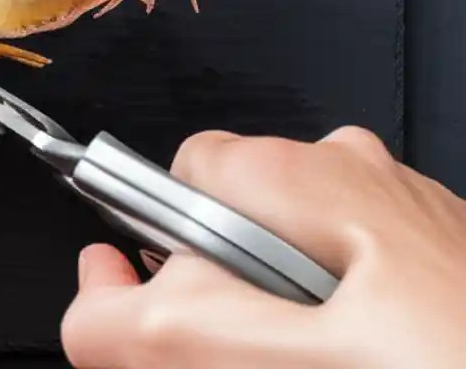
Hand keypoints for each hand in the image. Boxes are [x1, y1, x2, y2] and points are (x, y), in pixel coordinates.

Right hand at [61, 125, 465, 367]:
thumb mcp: (276, 362)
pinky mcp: (434, 267)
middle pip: (235, 222)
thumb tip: (92, 289)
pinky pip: (350, 292)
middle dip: (221, 301)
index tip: (175, 326)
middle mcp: (366, 180)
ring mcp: (409, 225)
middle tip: (263, 366)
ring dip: (280, 329)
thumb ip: (157, 323)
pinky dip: (337, 335)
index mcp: (320, 177)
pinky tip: (364, 360)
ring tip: (322, 366)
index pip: (184, 175)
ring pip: (293, 267)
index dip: (160, 252)